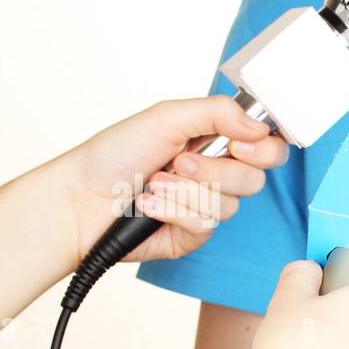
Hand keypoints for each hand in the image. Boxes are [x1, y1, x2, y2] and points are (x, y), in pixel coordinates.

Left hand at [64, 96, 289, 262]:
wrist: (80, 198)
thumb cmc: (114, 154)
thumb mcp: (166, 118)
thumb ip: (216, 113)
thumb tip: (259, 127)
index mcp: (216, 142)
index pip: (268, 147)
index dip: (264, 149)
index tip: (238, 145)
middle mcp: (217, 174)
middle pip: (255, 179)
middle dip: (215, 171)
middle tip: (180, 161)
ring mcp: (206, 206)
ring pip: (230, 205)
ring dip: (185, 192)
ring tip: (153, 184)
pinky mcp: (194, 235)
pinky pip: (205, 224)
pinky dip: (173, 211)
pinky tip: (148, 206)